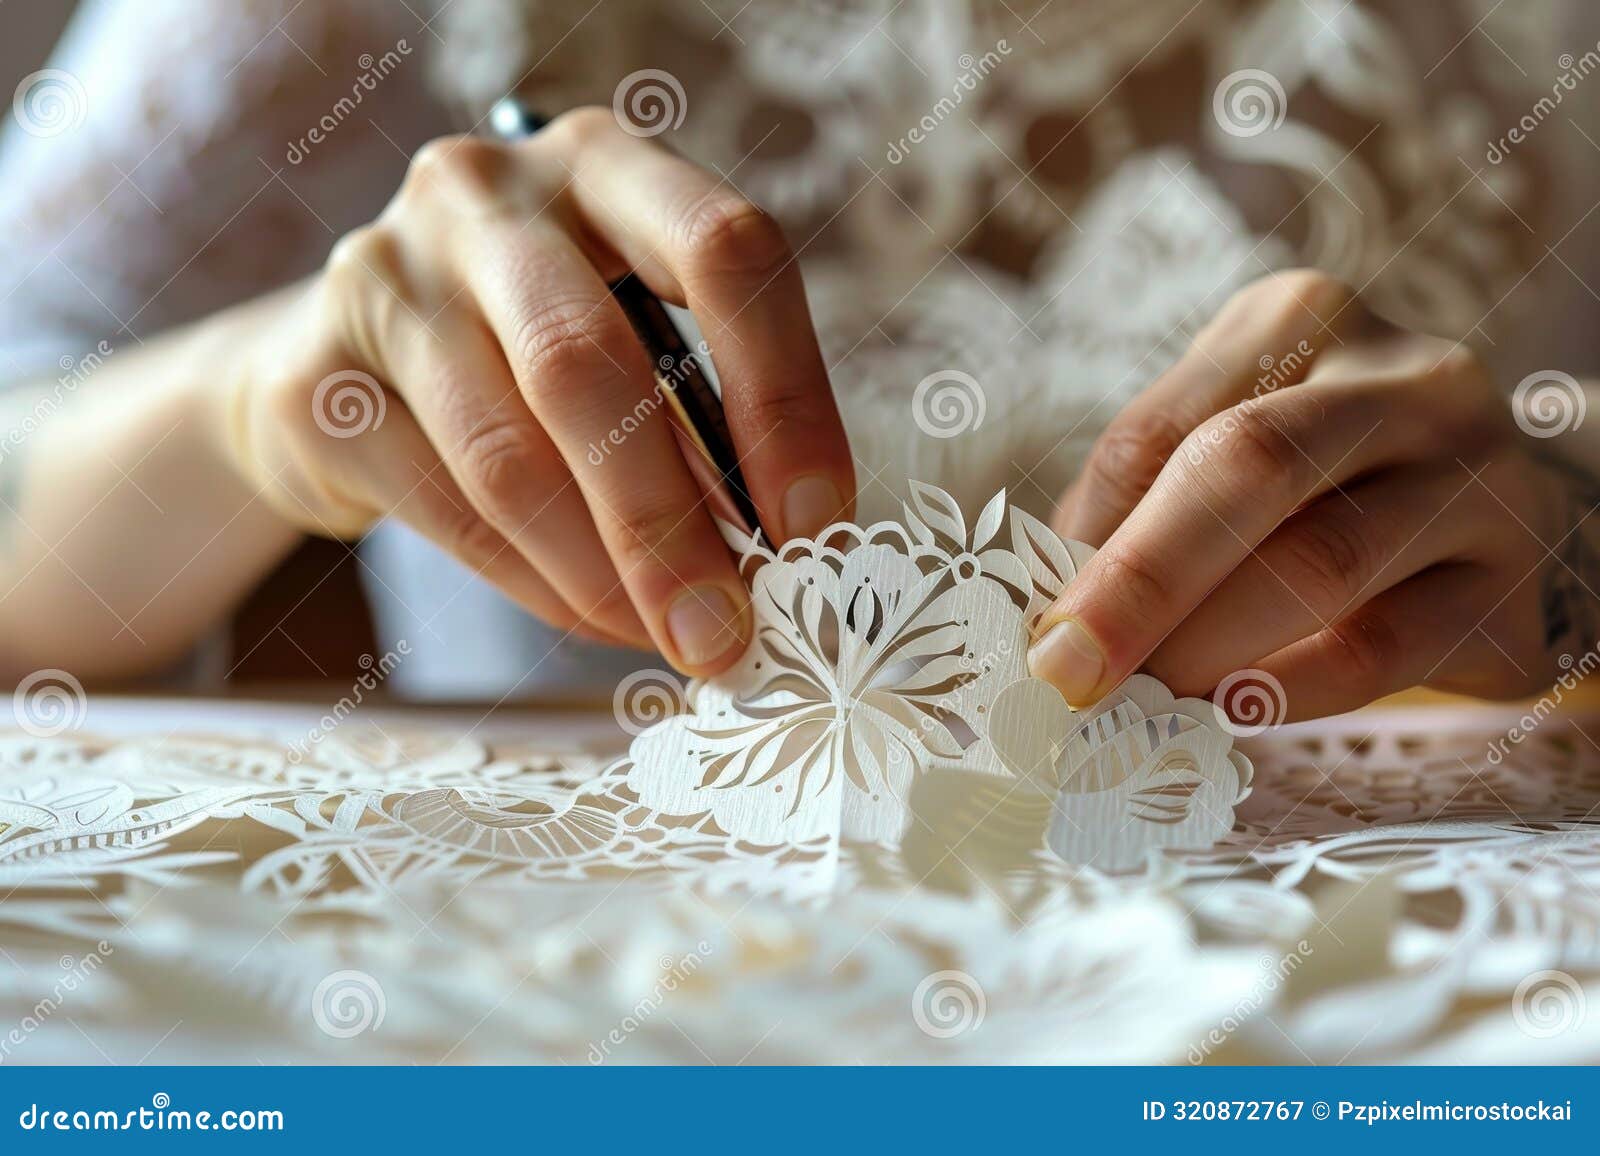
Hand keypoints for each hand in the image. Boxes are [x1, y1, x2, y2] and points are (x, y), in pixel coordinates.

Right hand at [229, 108, 853, 674]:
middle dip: (670, 524)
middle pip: (588, 367)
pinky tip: (592, 619)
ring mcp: (385, 276)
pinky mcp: (318, 377)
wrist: (339, 362)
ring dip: (604, 575)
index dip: (784, 397)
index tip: (814, 524)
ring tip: (665, 636)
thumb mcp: (630, 332)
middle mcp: (485, 194)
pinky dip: (536, 583)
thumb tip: (788, 547)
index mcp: (603, 162)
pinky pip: (447, 506)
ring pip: (509, 455)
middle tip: (727, 632)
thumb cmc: (528, 352)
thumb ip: (703, 409)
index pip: (722, 248)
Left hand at [1028, 268, 1588, 720]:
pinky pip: (1384, 648)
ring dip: (1206, 648)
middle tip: (1070, 674)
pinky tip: (1231, 716)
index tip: (1040, 633)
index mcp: (1303, 321)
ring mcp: (1480, 476)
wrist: (1486, 523)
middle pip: (1248, 465)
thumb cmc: (1317, 486)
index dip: (1087, 540)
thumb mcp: (1221, 449)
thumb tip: (1050, 626)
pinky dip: (1288, 692)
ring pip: (1321, 561)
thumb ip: (1134, 515)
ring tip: (1141, 706)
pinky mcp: (1512, 585)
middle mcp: (1408, 380)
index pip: (1162, 430)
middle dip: (1141, 581)